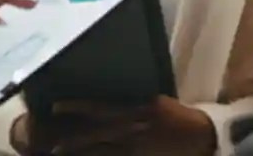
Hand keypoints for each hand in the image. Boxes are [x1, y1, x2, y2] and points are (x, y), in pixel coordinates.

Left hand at [11, 97, 215, 155]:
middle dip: (73, 141)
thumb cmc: (174, 114)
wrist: (200, 135)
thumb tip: (103, 101)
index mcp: (135, 107)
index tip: (56, 107)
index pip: (100, 107)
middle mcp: (133, 126)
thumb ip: (128, 102)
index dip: (77, 107)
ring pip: (103, 153)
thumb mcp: (151, 100)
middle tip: (52, 146)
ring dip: (82, 155)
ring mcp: (136, 146)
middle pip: (96, 134)